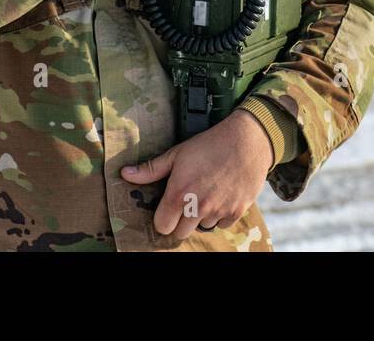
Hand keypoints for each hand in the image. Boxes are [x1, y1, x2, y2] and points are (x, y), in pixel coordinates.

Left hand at [120, 109, 273, 238]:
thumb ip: (151, 169)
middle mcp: (198, 206)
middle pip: (181, 233)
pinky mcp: (237, 211)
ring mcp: (218, 210)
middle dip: (181, 220)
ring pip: (202, 227)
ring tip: (207, 194)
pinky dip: (221, 214)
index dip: (163, 217)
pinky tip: (221, 195)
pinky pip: (222, 224)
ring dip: (202, 217)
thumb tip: (124, 174)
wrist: (248, 140)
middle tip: (188, 201)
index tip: (168, 207)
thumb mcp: (178, 153)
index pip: (162, 226)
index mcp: (179, 193)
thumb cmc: (209, 144)